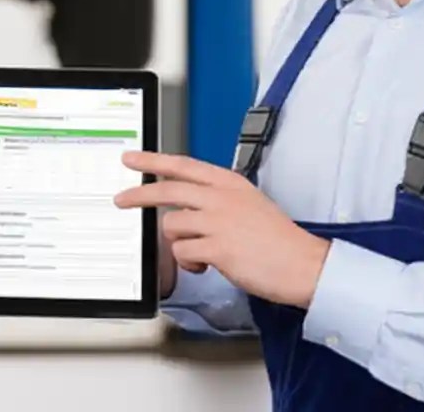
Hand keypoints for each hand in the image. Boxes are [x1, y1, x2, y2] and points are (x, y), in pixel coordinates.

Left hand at [115, 151, 331, 307]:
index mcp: (229, 183)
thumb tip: (184, 210)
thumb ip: (217, 201)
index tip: (132, 158)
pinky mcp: (217, 248)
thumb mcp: (248, 204)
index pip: (183, 165)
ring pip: (172, 226)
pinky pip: (182, 253)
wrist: (302, 263)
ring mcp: (218, 221)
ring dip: (180, 244)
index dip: (153, 161)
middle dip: (138, 195)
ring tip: (201, 254)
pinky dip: (190, 264)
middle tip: (121, 199)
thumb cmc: (277, 239)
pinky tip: (208, 265)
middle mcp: (221, 197)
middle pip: (167, 189)